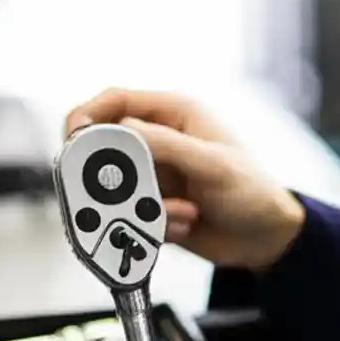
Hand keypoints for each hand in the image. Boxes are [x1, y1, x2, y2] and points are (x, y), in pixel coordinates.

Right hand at [65, 88, 304, 270]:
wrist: (266, 239)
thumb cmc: (253, 191)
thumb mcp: (214, 164)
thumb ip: (168, 146)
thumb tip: (121, 131)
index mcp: (175, 115)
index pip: (117, 101)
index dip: (87, 114)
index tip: (73, 137)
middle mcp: (159, 142)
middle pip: (105, 148)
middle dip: (111, 176)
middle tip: (126, 195)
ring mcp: (153, 175)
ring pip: (114, 188)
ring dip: (140, 207)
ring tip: (181, 214)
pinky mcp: (152, 206)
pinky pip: (129, 215)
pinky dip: (153, 225)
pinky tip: (188, 224)